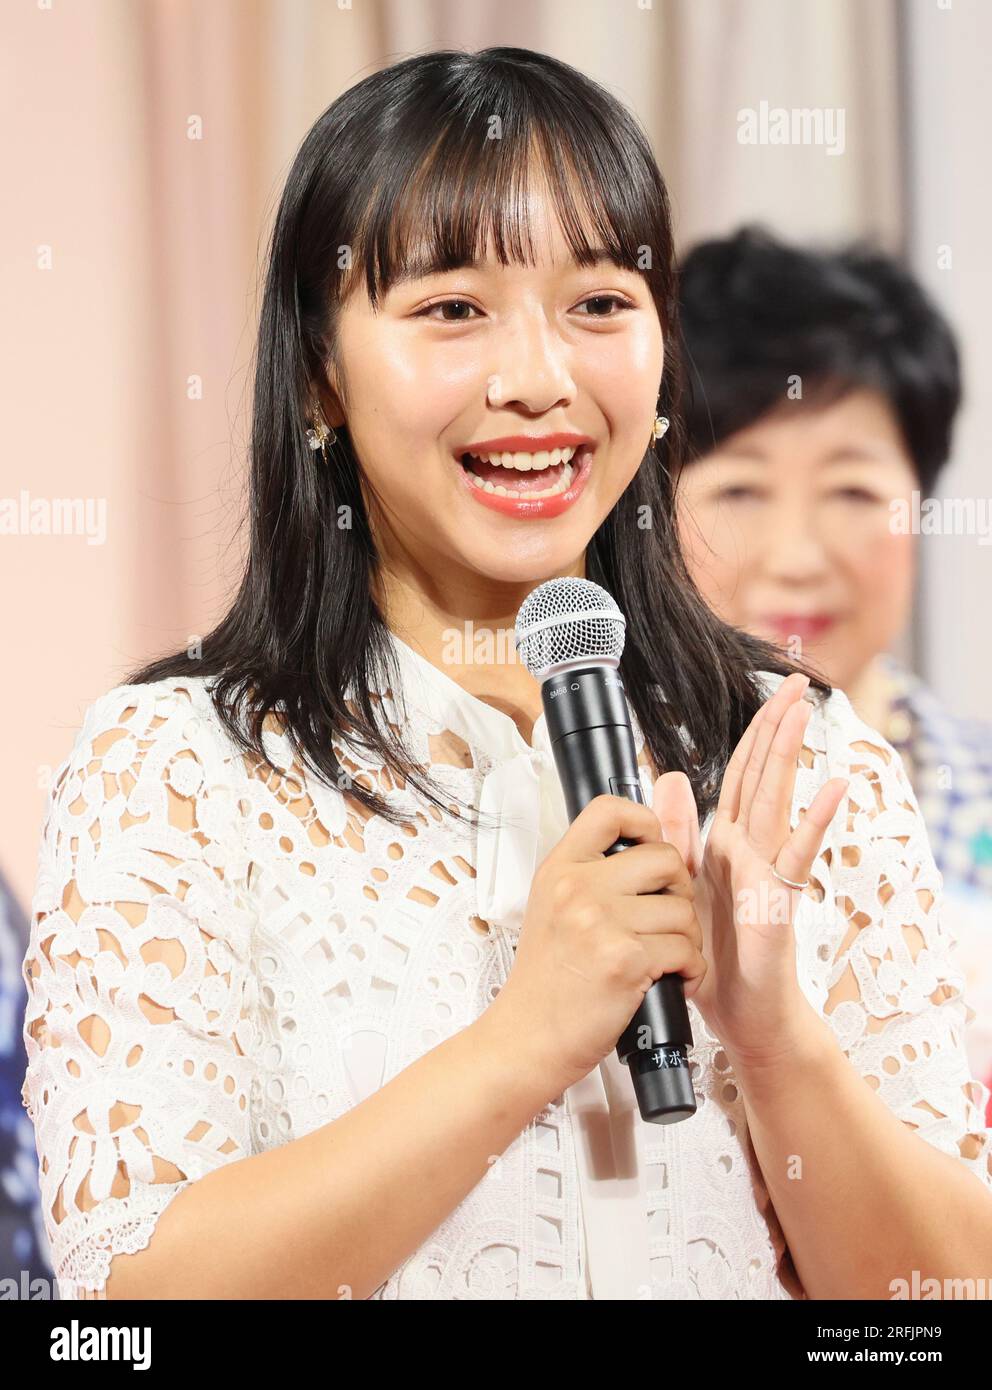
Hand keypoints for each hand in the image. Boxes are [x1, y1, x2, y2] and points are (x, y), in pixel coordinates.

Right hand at [491, 794, 706, 1100]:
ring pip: (683, 910)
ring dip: (687, 938)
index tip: (650, 849)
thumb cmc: (547, 982)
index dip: (645, 822)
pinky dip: (690, 970)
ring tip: (667, 957)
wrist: (526, 1038)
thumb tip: (649, 852)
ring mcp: (600, 922)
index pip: (609, 810)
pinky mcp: (624, 960)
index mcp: (560, 869)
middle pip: (665, 859)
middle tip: (666, 918)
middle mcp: (577, 887)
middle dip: (679, 892)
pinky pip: (686, 950)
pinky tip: (672, 980)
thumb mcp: (553, 909)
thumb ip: (592, 877)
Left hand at [651, 672, 848, 1066]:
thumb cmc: (717, 957)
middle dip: (777, 726)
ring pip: (779, 800)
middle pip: (764, 775)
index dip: (752, 733)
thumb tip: (666, 777)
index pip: (739, 774)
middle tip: (795, 681)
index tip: (769, 692)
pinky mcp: (780, 896)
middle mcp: (750, 847)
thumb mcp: (686, 885)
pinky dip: (816, 819)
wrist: (739, 1013)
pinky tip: (835, 787)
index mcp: (725, 842)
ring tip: (806, 712)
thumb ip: (678, 833)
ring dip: (791, 755)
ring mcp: (769, 869)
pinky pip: (798, 852)